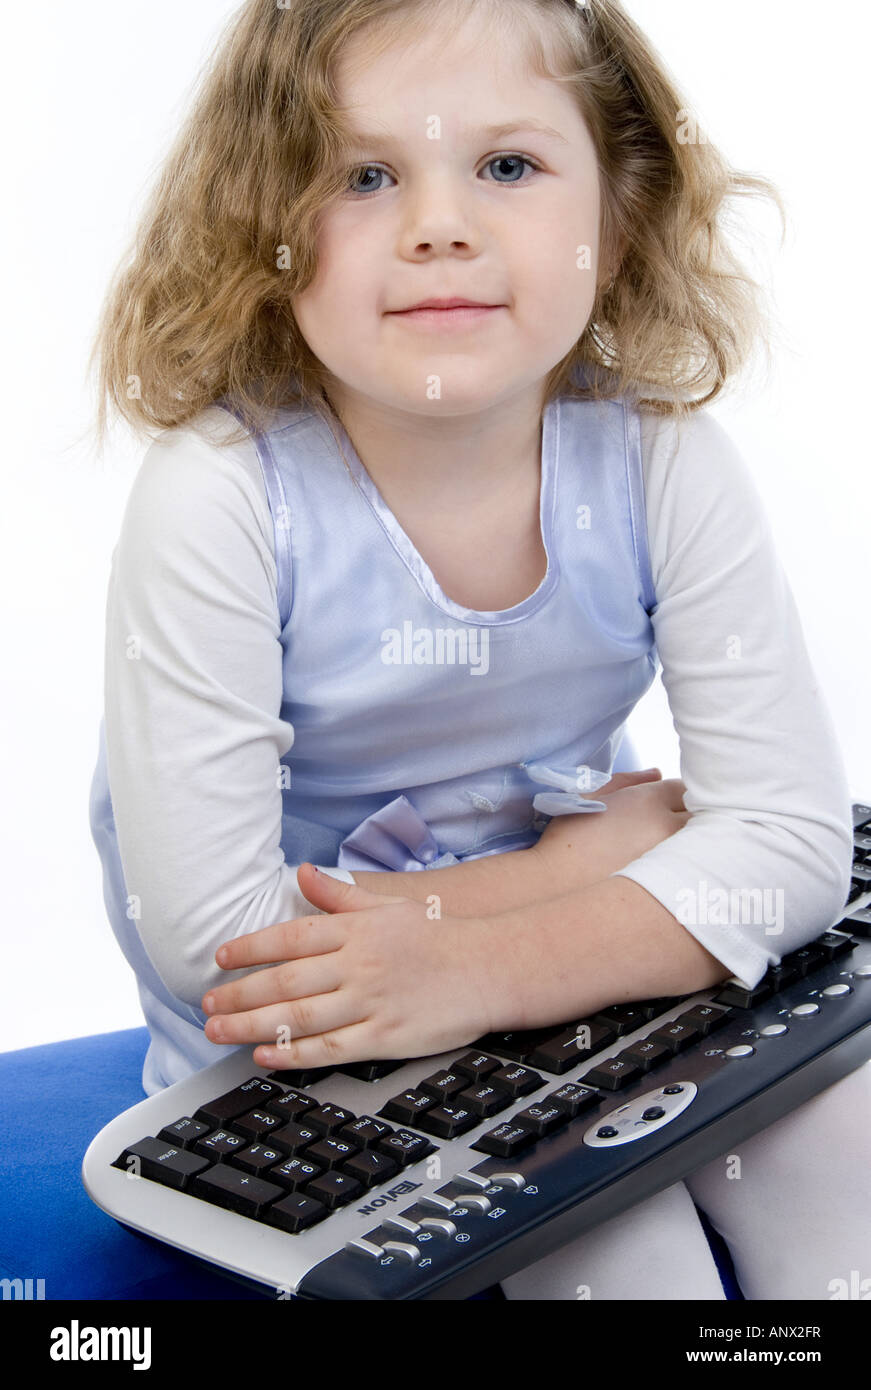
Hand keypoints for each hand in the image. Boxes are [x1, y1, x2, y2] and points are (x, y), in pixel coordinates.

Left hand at [201, 866, 494, 1069]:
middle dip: (238, 993)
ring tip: (218, 1030)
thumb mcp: (388, 906)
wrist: (490, 967)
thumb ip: (341, 895)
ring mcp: (371, 1001)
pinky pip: (330, 1048)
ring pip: (298, 1016)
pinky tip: (266, 1056)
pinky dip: (294, 1054)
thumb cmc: (438, 936)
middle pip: (285, 980)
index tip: (220, 958)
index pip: (291, 936)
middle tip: (205, 1004)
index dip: (250, 947)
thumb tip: (304, 872)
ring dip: (251, 1025)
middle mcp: (358, 964)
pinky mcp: (385, 1036)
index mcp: (356, 930)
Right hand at [532, 769, 690, 884]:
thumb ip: (627, 781)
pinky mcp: (673, 888)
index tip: (669, 805)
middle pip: (702, 815)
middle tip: (674, 827)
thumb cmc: (567, 840)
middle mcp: (666, 827)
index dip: (678, 796)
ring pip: (703, 844)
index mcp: (647, 801)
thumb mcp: (590, 797)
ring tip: (676, 852)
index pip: (684, 788)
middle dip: (692, 817)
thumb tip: (657, 773)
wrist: (557, 886)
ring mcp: (672, 859)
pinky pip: (694, 871)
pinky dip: (688, 868)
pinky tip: (673, 873)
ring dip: (694, 844)